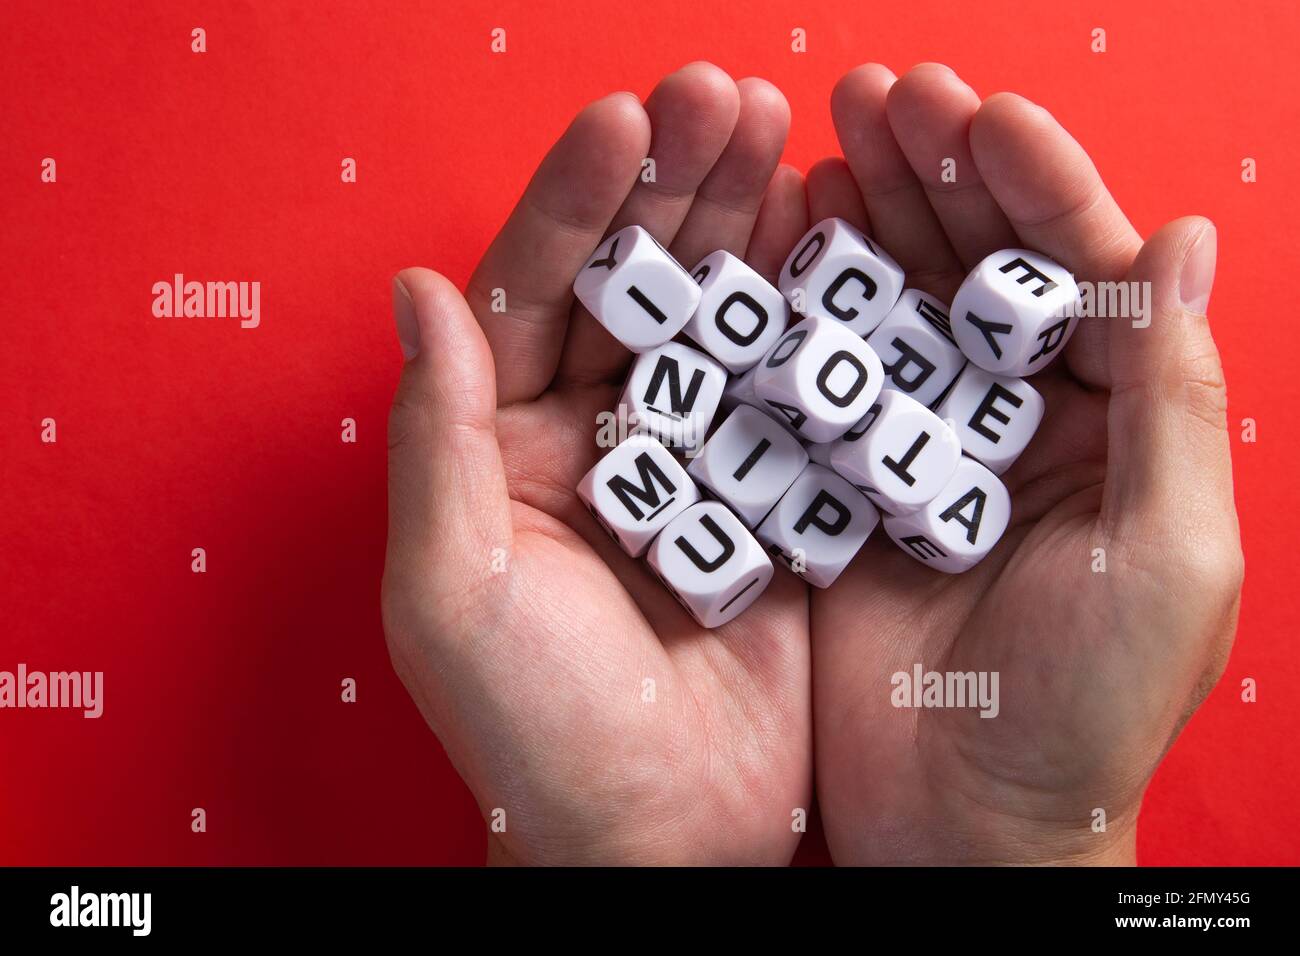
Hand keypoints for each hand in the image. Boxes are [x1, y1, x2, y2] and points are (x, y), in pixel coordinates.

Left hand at [381, 63, 814, 863]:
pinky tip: (830, 243)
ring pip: (714, 321)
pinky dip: (808, 318)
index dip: (575, 204)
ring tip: (780, 137)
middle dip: (672, 190)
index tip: (623, 119)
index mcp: (507, 451)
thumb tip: (420, 290)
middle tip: (722, 96)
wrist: (658, 839)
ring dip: (743, 229)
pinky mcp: (769, 500)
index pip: (533, 296)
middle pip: (631, 287)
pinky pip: (786, 392)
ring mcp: (690, 464)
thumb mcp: (455, 586)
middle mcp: (596, 442)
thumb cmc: (536, 732)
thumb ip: (439, 437)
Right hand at [808, 63, 1242, 864]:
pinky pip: (830, 378)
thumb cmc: (1084, 713)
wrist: (964, 825)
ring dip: (870, 219)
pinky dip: (809, 309)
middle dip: (940, 176)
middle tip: (880, 96)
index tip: (982, 115)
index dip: (1038, 189)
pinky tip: (784, 244)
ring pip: (902, 307)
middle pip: (984, 272)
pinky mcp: (848, 486)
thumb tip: (1184, 241)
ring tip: (827, 138)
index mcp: (1115, 432)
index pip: (1084, 279)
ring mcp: (928, 450)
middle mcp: (1021, 425)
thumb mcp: (1169, 558)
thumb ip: (1171, 402)